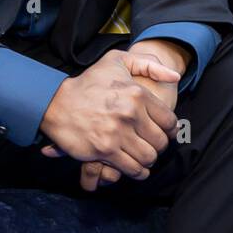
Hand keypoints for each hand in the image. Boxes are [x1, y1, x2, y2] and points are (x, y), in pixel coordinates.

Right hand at [37, 49, 180, 191]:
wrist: (57, 102)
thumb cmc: (89, 82)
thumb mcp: (118, 60)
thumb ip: (149, 65)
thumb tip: (175, 77)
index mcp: (137, 94)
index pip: (169, 121)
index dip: (170, 130)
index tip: (165, 133)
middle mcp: (130, 114)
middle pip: (160, 141)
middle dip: (159, 146)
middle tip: (152, 146)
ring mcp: (117, 134)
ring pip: (148, 157)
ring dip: (149, 160)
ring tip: (144, 157)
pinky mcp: (105, 151)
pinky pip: (132, 168)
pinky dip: (138, 172)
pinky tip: (136, 169)